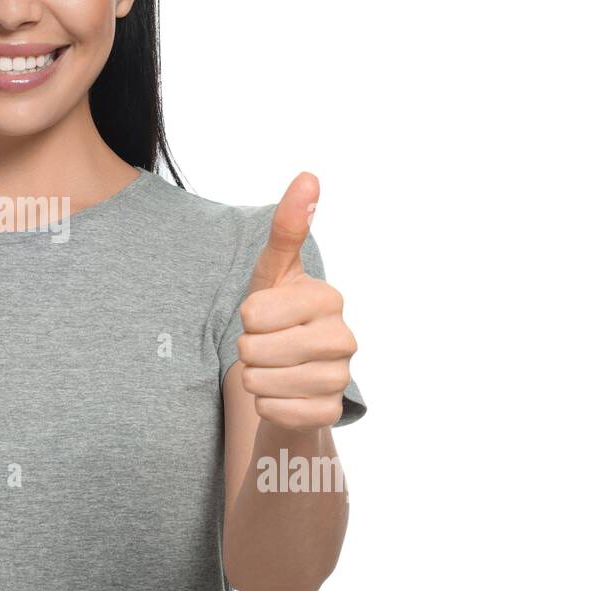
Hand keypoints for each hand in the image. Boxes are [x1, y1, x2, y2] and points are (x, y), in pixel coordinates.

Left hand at [235, 172, 356, 432]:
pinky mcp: (330, 413)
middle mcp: (345, 337)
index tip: (262, 316)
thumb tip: (308, 176)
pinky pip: (276, 412)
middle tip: (264, 346)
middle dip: (246, 350)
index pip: (253, 312)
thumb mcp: (273, 271)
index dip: (246, 317)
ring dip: (254, 379)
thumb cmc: (275, 315)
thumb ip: (288, 227)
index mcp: (329, 298)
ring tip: (271, 369)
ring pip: (262, 383)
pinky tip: (280, 395)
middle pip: (255, 349)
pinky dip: (266, 406)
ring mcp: (341, 378)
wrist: (286, 376)